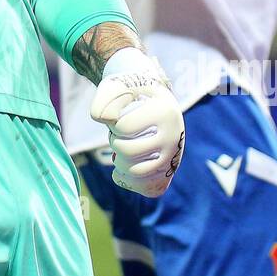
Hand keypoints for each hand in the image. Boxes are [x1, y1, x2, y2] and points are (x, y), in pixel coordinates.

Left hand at [90, 64, 184, 198]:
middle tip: (119, 134)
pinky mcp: (168, 173)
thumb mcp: (117, 87)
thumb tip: (102, 119)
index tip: (119, 118)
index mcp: (164, 112)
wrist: (154, 101)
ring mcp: (173, 158)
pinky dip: (128, 180)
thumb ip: (104, 100)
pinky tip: (123, 166)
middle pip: (128, 152)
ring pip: (136, 172)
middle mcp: (174, 137)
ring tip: (122, 149)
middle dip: (115, 143)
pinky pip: (147, 189)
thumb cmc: (131, 94)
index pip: (123, 128)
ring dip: (119, 162)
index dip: (112, 124)